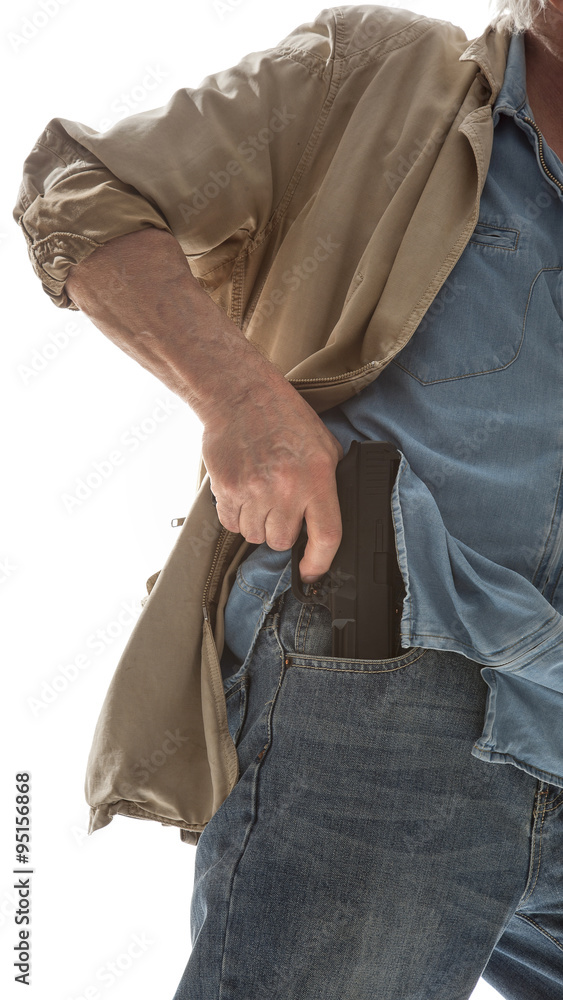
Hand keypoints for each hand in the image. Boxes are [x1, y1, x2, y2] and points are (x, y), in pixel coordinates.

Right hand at [202, 377, 342, 581]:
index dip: (320, 564)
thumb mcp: (324, 446)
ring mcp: (253, 490)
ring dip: (257, 524)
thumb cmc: (285, 417)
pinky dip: (236, 516)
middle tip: (279, 508)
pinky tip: (242, 492)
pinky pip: (231, 524)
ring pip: (254, 537)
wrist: (240, 395)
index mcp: (317, 478)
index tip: (311, 572)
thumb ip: (328, 483)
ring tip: (259, 495)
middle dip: (281, 532)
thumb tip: (325, 520)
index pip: (326, 537)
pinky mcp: (227, 489)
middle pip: (281, 542)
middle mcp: (286, 488)